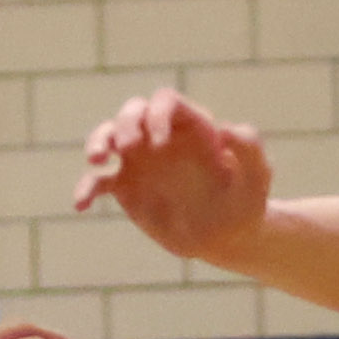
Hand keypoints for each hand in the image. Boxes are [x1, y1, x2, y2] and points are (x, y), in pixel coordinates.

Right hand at [75, 90, 274, 267]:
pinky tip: (81, 204)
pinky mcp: (125, 188)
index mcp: (189, 125)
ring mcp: (140, 161)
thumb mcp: (257, 174)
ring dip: (97, 142)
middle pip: (131, 112)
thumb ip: (249, 147)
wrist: (229, 236)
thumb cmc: (246, 201)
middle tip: (129, 148)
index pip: (165, 102)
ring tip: (97, 161)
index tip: (159, 144)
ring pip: (108, 137)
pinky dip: (86, 188)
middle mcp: (160, 136)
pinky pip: (98, 182)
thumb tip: (224, 130)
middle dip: (125, 124)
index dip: (157, 114)